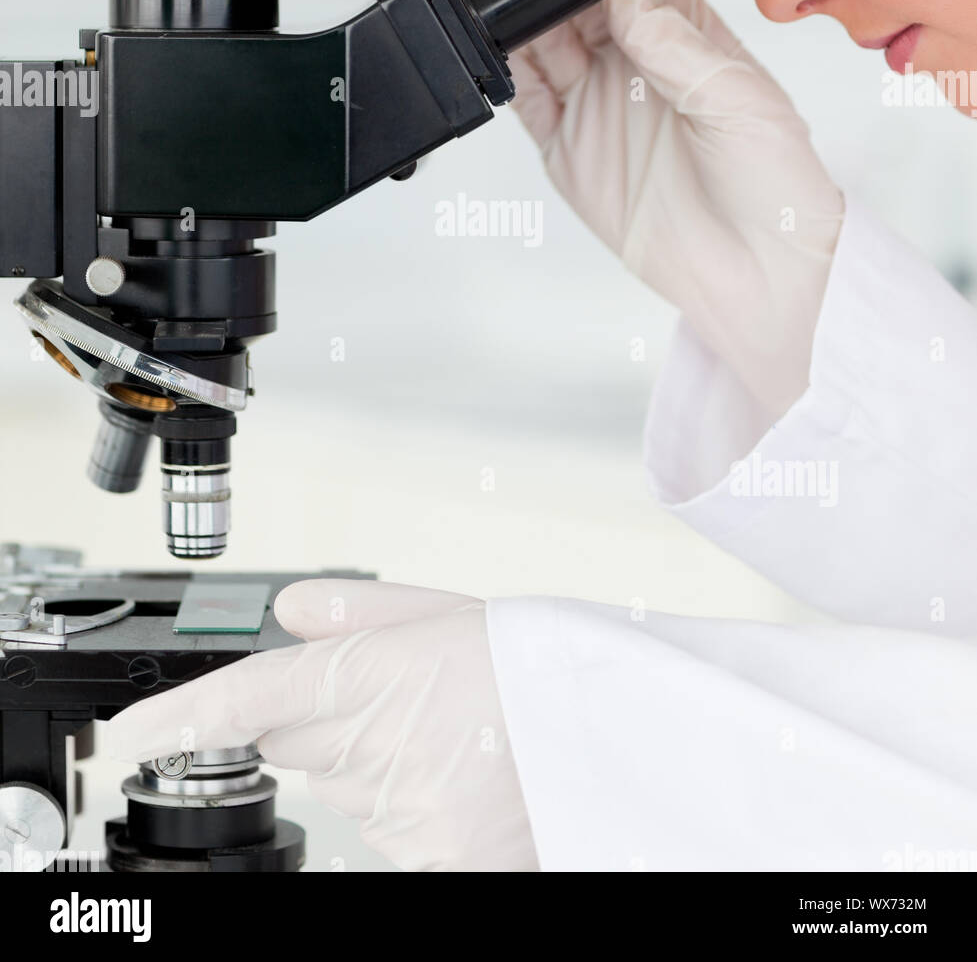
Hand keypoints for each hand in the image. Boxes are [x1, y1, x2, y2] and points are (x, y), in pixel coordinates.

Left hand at [104, 580, 537, 872]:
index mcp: (373, 674)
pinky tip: (459, 779)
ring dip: (375, 764)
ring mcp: (399, 812)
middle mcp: (375, 748)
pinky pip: (386, 835)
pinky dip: (410, 807)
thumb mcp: (451, 612)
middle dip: (323, 724)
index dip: (180, 718)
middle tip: (399, 699)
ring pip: (345, 786)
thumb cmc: (535, 666)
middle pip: (297, 743)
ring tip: (449, 735)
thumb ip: (361, 612)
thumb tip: (292, 607)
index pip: (248, 698)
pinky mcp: (429, 858)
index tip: (133, 734)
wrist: (614, 733)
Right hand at [447, 0, 843, 413]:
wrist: (760, 276)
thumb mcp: (737, 99)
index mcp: (682, 29)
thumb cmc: (774, 182)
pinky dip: (498, 67)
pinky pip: (523, 98)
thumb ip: (673, 44)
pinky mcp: (568, 148)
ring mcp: (596, 100)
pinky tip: (480, 37)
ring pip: (535, 35)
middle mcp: (633, 57)